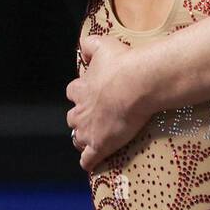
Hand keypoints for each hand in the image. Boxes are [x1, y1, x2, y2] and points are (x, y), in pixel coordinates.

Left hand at [65, 35, 152, 170]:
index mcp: (81, 89)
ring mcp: (89, 130)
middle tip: (93, 119)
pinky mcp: (100, 145)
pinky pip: (88, 159)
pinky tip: (91, 164)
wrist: (137, 84)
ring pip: (78, 139)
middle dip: (80, 119)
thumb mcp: (103, 45)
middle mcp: (80, 111)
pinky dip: (88, 162)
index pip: (73, 93)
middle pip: (72, 118)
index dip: (81, 94)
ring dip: (83, 140)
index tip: (90, 94)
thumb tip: (83, 47)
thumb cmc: (122, 64)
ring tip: (92, 141)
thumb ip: (89, 45)